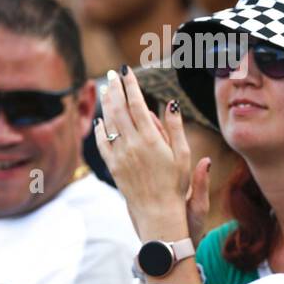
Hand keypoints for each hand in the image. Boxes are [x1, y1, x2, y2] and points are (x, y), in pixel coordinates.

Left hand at [95, 68, 191, 241]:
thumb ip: (175, 128)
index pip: (136, 104)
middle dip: (115, 89)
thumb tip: (172, 104)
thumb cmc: (176, 185)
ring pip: (109, 122)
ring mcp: (119, 155)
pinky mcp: (113, 166)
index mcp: (151, 139)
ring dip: (107, 104)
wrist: (158, 212)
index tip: (127, 72)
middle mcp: (131, 144)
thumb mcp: (183, 155)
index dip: (131, 86)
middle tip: (113, 74)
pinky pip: (102, 142)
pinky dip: (100, 128)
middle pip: (119, 109)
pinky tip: (100, 120)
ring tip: (106, 90)